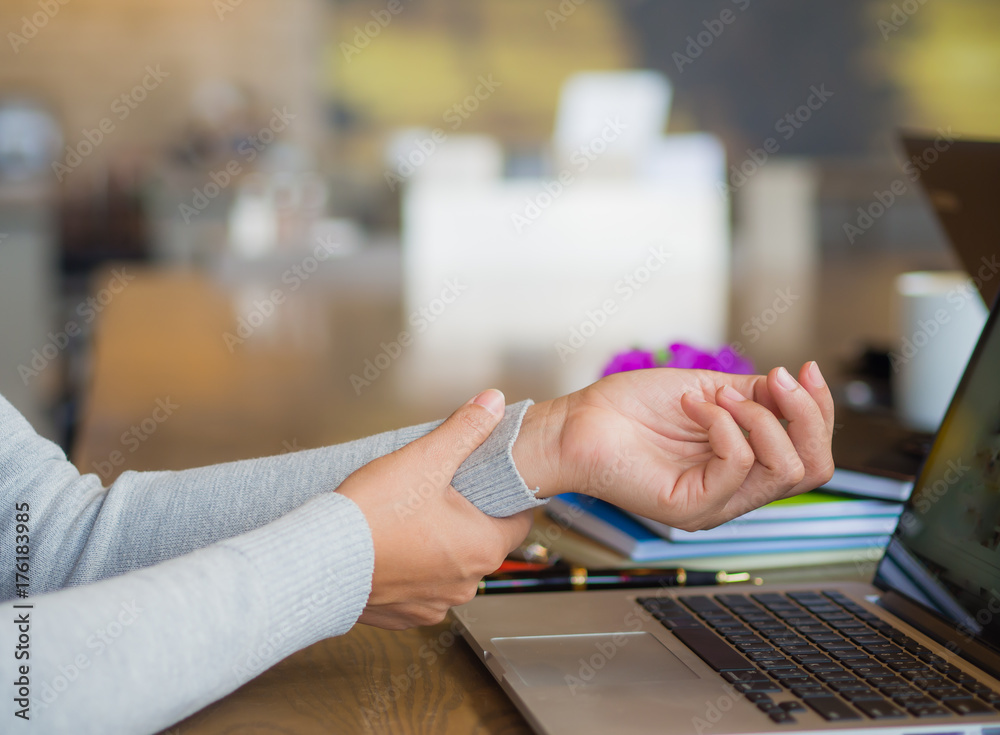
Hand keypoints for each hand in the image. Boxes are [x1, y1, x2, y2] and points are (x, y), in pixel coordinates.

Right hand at [337, 389, 531, 629]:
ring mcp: (434, 604)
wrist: (316, 562)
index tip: (487, 480)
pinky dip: (411, 567)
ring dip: (439, 544)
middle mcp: (466, 584)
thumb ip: (465, 430)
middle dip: (467, 517)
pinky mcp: (404, 615)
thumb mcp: (424, 460)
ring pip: (451, 565)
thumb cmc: (371, 516)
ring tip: (410, 516)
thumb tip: (494, 403)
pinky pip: (420, 586)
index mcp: (483, 548)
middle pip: (484, 541)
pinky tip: (391, 545)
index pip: (519, 520)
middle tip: (440, 491)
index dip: (505, 496)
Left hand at [513, 363, 834, 530]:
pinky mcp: (691, 508)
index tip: (807, 369)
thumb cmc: (629, 409)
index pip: (811, 455)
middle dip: (806, 414)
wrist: (577, 423)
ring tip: (717, 395)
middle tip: (777, 378)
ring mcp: (715, 504)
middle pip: (813, 469)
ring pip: (786, 470)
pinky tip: (695, 407)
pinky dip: (724, 424)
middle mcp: (736, 492)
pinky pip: (738, 465)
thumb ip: (754, 395)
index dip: (819, 411)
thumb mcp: (707, 392)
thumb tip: (794, 386)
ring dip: (760, 416)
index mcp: (744, 468)